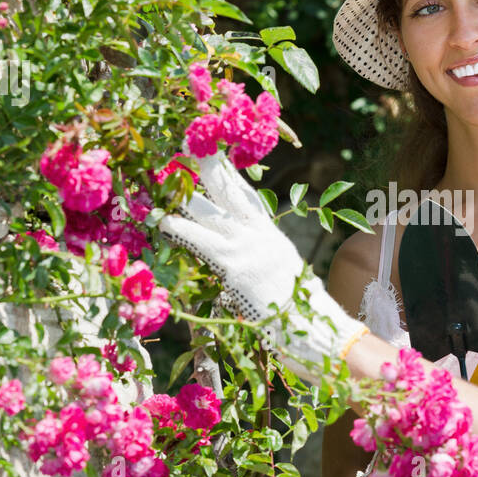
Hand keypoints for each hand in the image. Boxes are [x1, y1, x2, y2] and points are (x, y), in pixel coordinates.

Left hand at [158, 153, 367, 380]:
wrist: (314, 328)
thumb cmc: (303, 314)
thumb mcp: (287, 280)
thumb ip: (266, 264)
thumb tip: (247, 263)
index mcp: (274, 239)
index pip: (249, 199)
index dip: (231, 176)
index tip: (216, 155)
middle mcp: (262, 238)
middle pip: (232, 194)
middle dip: (211, 169)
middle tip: (189, 149)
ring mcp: (249, 250)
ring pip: (212, 213)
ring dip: (187, 195)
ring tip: (166, 178)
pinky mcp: (236, 267)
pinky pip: (202, 242)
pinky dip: (181, 229)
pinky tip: (163, 220)